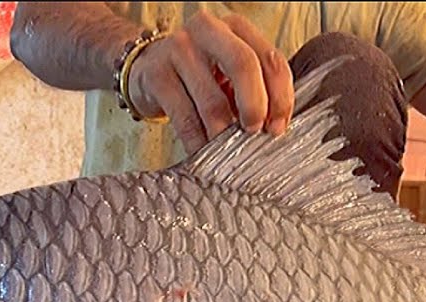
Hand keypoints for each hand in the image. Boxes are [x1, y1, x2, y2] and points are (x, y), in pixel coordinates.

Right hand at [126, 11, 293, 153]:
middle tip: (255, 132)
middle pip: (244, 65)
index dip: (280, 97)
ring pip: (212, 100)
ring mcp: (178, 49)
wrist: (145, 69)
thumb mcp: (229, 71)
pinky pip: (185, 118)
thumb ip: (255, 88)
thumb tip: (275, 126)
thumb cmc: (198, 74)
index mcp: (234, 27)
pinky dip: (198, 142)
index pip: (270, 58)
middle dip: (255, 106)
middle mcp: (207, 30)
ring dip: (224, 133)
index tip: (278, 127)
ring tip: (228, 148)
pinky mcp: (157, 75)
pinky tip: (204, 151)